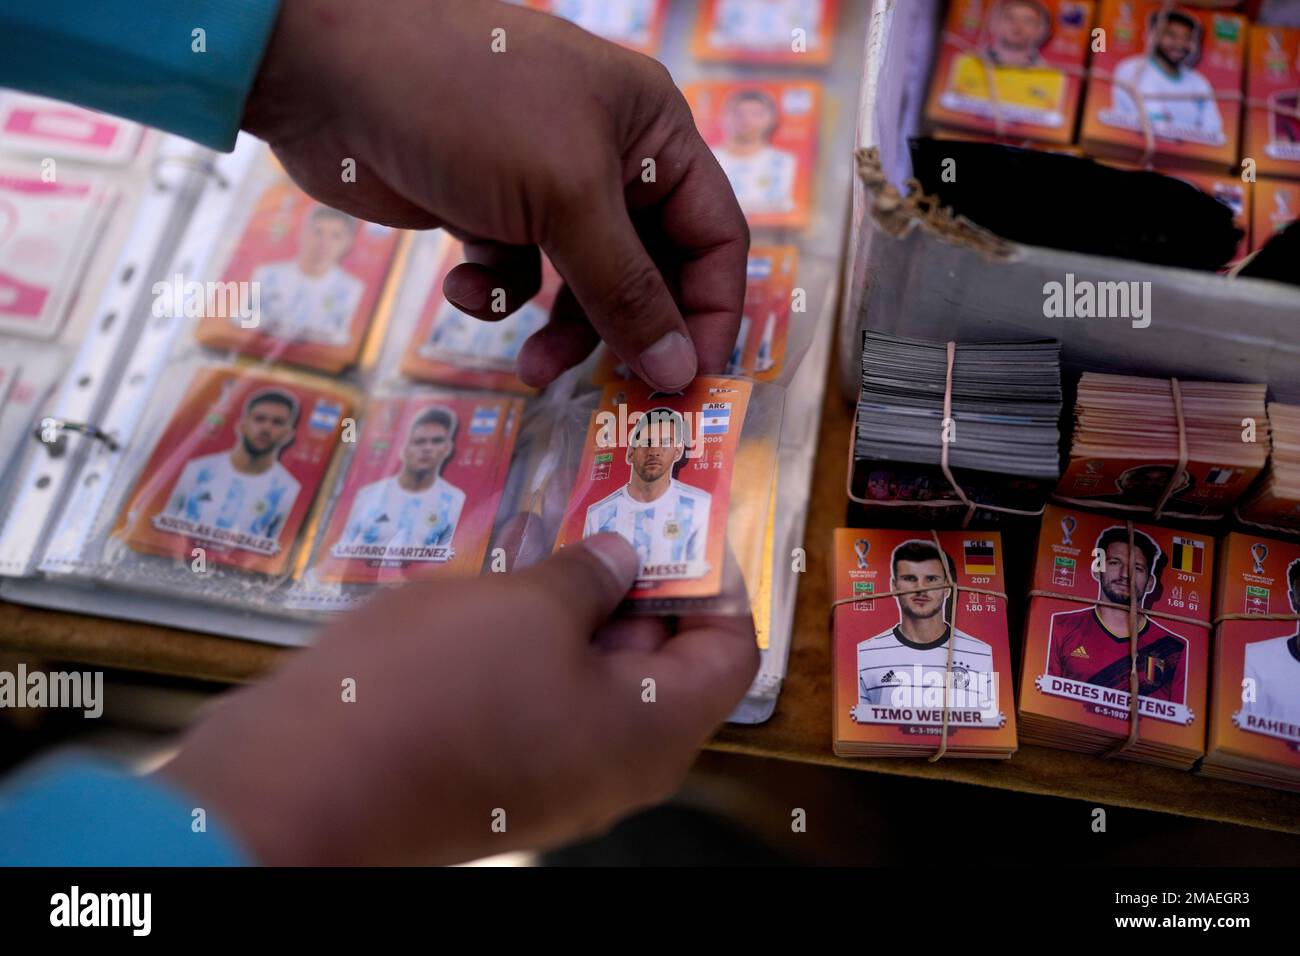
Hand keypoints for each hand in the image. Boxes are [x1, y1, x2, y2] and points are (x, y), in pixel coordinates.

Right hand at [159, 535, 758, 864]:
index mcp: (653, 730)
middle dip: (641, 573)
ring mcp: (548, 764)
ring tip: (557, 514)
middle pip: (660, 656)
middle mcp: (613, 758)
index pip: (730, 652)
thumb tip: (624, 558)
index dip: (717, 578)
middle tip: (616, 498)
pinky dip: (529, 627)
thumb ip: (590, 575)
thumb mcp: (528, 607)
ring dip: (575, 593)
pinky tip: (501, 564)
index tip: (687, 515)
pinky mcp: (488, 758)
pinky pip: (532, 684)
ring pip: (587, 665)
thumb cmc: (438, 688)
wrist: (301, 784)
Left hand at [242, 0, 748, 390]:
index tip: (692, 382)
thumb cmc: (466, 106)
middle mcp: (611, 159)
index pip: (716, 235)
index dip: (711, 311)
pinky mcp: (490, 211)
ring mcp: (546, 186)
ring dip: (563, 329)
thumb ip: (627, 291)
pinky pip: (520, 274)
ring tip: (532, 368)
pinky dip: (497, 290)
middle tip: (618, 393)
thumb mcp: (566, 197)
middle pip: (652, 270)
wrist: (326, 72)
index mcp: (653, 132)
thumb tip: (680, 369)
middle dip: (628, 329)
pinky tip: (463, 285)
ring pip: (584, 285)